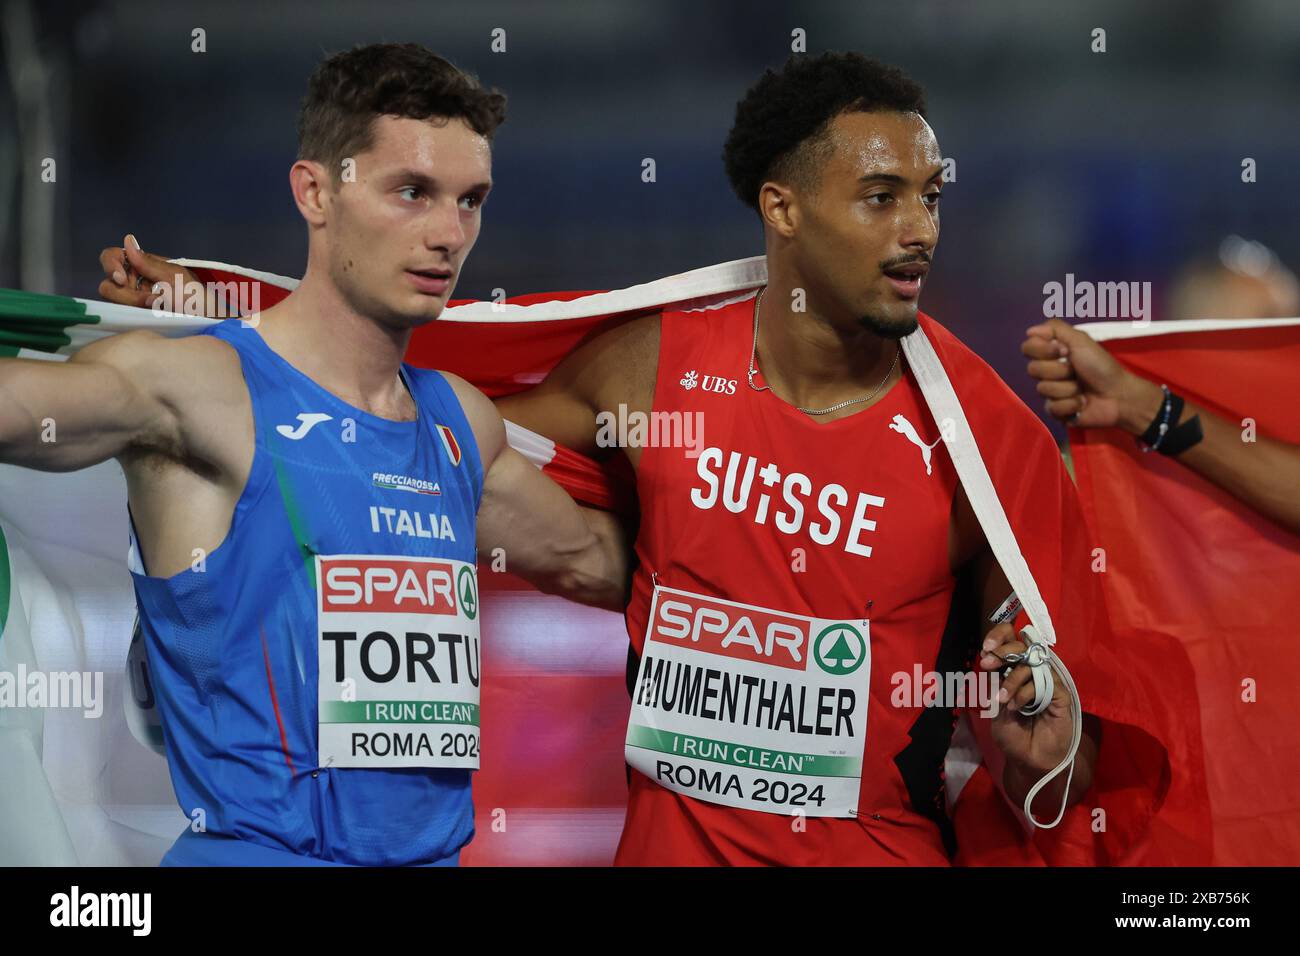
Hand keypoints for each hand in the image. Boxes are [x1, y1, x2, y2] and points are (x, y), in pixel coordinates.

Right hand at [97, 234, 196, 309]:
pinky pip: (121, 314)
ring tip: (157, 306)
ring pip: (114, 301)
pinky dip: (136, 313)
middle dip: (127, 294)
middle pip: (108, 284)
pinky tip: (154, 313)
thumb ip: (149, 263)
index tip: (121, 279)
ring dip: (133, 304)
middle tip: (151, 299)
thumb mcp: (174, 277)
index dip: (110, 265)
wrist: (206, 321)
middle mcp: (133, 280)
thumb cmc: (195, 296)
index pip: (112, 256)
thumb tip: (127, 239)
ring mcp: (132, 299)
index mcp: (141, 265)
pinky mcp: (134, 315)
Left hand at [977, 621, 1073, 773]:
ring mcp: (1047, 682)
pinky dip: (1026, 692)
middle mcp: (1031, 672)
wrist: (1031, 761)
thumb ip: (995, 686)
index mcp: (1014, 671)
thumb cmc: (1014, 737)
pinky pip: (1045, 682)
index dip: (999, 637)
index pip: (1011, 641)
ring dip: (1012, 679)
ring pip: (1032, 663)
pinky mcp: (1061, 694)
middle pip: (1022, 645)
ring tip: (1003, 699)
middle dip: (1003, 650)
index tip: (986, 647)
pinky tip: (1018, 707)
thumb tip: (991, 662)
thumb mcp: (995, 710)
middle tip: (987, 664)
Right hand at [1021, 319, 1162, 432]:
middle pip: (1033, 369)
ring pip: (1043, 389)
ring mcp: (1050, 393)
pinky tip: (1082, 403)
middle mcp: (1047, 372)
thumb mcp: (1081, 340)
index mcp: (1051, 354)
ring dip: (1068, 388)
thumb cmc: (1101, 366)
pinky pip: (1052, 407)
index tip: (1063, 350)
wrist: (1118, 394)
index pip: (1027, 348)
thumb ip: (1056, 329)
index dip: (1043, 350)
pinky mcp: (1056, 411)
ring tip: (1082, 389)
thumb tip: (1029, 330)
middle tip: (1076, 371)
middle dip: (1059, 370)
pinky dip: (1071, 404)